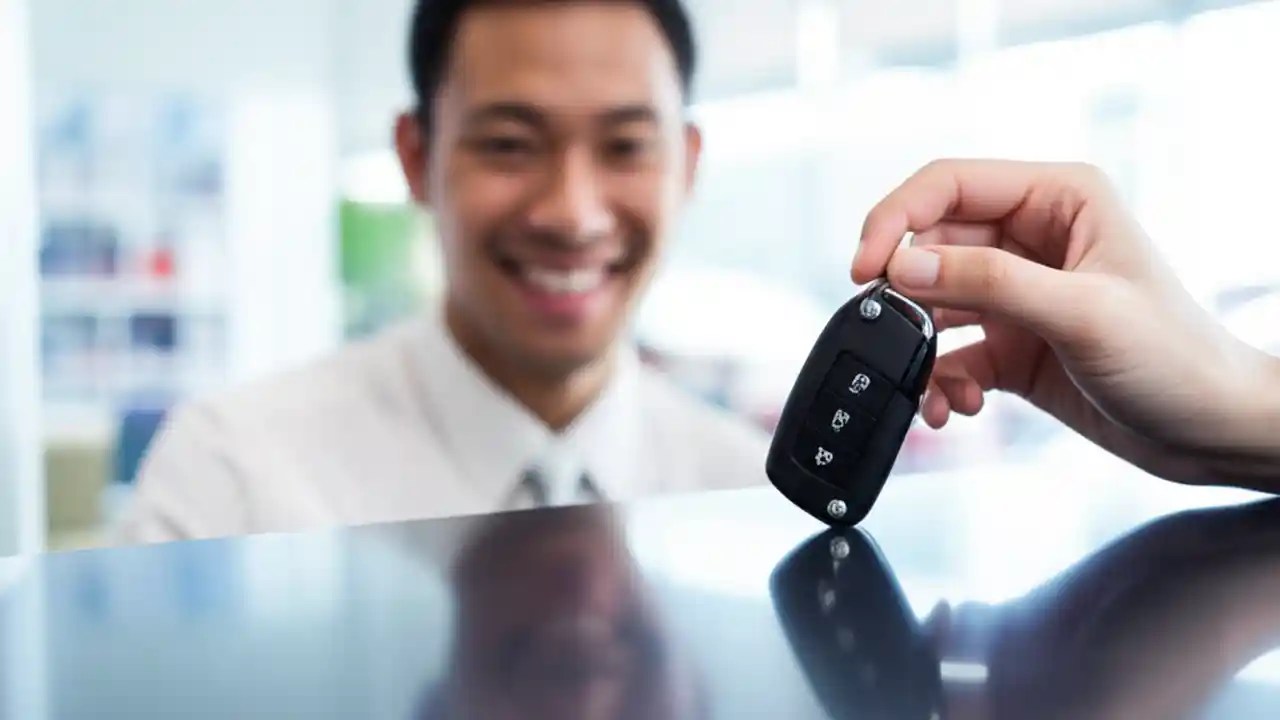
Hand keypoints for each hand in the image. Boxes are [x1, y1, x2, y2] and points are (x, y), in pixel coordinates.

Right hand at [851, 159, 1279, 487]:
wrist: (1212, 433)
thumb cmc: (1177, 359)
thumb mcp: (1081, 313)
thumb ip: (988, 284)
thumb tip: (904, 269)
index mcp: (1059, 199)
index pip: (948, 185)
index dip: (896, 220)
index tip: (866, 269)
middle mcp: (1034, 239)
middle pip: (931, 247)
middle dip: (906, 297)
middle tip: (893, 338)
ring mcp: (1020, 294)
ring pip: (934, 305)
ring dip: (920, 349)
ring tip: (932, 388)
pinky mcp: (1013, 344)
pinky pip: (950, 354)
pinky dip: (942, 383)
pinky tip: (959, 407)